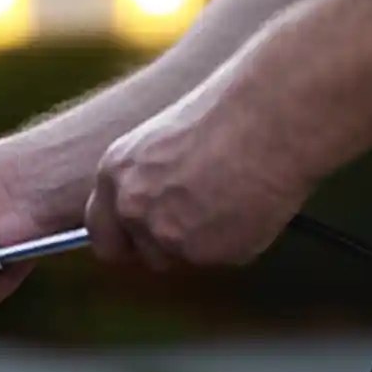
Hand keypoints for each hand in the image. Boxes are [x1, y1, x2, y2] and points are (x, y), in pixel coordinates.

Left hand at [84, 95, 314, 268]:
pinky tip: (252, 205)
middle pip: (142, 254)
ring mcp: (168, 236)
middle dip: (168, 246)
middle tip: (201, 218)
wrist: (270, 117)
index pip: (101, 232)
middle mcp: (132, 210)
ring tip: (233, 200)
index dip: (126, 238)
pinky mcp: (208, 253)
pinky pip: (224, 257)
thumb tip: (150, 206)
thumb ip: (146, 180)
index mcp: (114, 174)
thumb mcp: (162, 141)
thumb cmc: (226, 112)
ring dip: (204, 243)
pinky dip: (239, 240)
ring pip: (184, 259)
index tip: (143, 238)